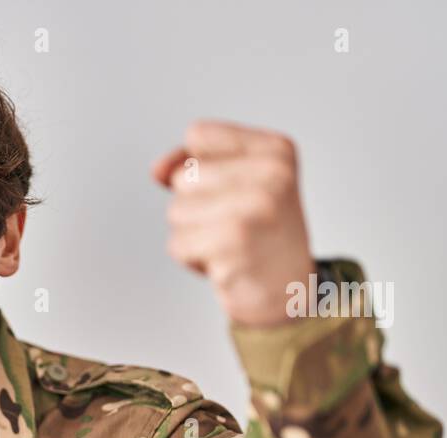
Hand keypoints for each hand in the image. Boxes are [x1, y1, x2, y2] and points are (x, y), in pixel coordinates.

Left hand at [152, 120, 315, 326]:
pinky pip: (178, 244)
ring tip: (230, 246)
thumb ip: (194, 163)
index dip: (196, 167)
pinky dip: (193, 259)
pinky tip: (226, 264)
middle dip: (194, 208)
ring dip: (193, 236)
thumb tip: (157, 170)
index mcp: (276, 150)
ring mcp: (254, 207)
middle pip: (182, 177)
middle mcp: (272, 174)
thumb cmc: (259, 236)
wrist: (289, 294)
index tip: (231, 192)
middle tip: (234, 227)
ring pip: (176, 212)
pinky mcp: (232, 241)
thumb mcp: (237, 186)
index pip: (198, 135)